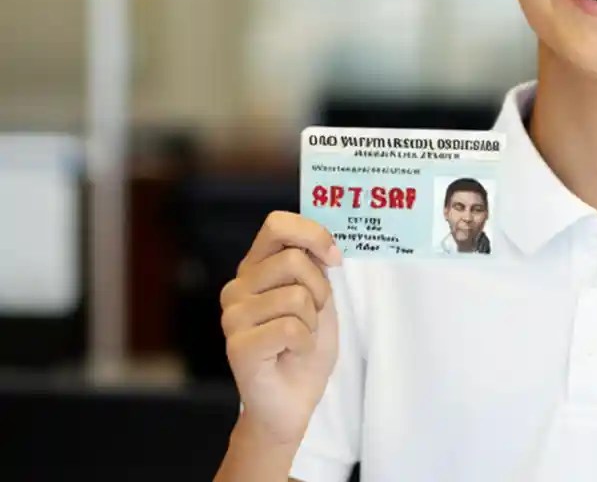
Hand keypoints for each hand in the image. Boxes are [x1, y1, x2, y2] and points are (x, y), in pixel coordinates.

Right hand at [220, 211, 343, 445]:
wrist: (293, 400)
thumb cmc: (305, 347)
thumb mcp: (318, 297)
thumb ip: (315, 265)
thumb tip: (324, 241)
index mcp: (255, 269)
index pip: (277, 225)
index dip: (313, 234)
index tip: (335, 258)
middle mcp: (237, 288)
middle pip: (294, 260)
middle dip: (320, 289)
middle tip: (311, 317)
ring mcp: (232, 317)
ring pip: (296, 296)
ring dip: (312, 322)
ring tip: (298, 340)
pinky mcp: (238, 346)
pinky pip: (291, 328)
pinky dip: (305, 344)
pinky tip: (291, 355)